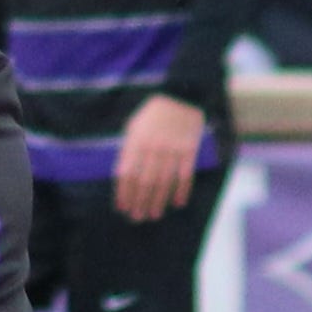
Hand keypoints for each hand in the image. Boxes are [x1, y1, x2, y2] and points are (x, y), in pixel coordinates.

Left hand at [114, 94, 207, 222]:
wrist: (182, 94)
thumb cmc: (153, 113)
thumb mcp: (134, 126)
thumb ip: (129, 150)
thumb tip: (124, 177)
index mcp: (136, 141)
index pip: (126, 173)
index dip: (123, 193)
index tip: (122, 208)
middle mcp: (153, 147)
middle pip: (144, 182)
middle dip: (139, 202)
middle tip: (137, 217)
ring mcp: (172, 149)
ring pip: (163, 182)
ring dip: (158, 201)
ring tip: (154, 214)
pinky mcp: (189, 150)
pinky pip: (185, 175)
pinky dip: (181, 191)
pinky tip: (177, 203)